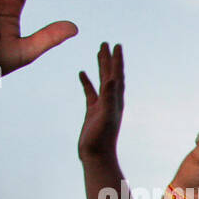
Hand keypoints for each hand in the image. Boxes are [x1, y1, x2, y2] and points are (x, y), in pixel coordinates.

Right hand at [77, 42, 123, 160]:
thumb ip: (109, 98)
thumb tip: (112, 79)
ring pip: (101, 81)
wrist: (96, 156)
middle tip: (107, 43)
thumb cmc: (101, 139)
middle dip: (109, 58)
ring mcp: (102, 105)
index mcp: (116, 100)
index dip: (117, 60)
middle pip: (111, 74)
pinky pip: (90, 92)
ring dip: (100, 66)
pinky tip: (81, 73)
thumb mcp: (105, 116)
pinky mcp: (92, 111)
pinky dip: (86, 81)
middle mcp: (111, 101)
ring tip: (98, 52)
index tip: (117, 45)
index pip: (117, 75)